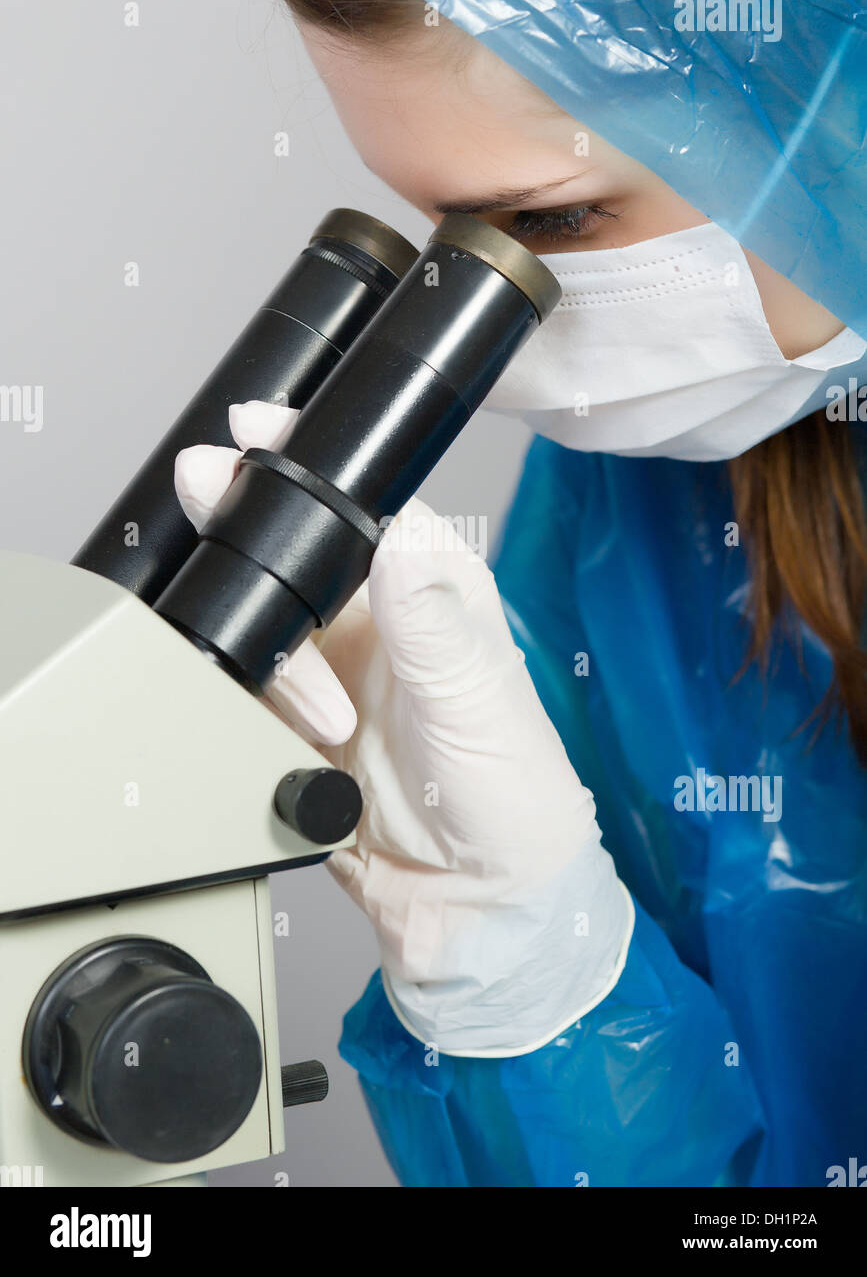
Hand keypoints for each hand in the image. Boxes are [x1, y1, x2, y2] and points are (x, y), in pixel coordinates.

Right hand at [175, 402, 632, 1055]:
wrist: (480, 913)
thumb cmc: (515, 799)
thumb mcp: (479, 701)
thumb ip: (432, 621)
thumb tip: (394, 537)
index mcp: (431, 591)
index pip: (363, 506)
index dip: (306, 469)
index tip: (250, 440)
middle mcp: (377, 624)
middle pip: (293, 557)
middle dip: (256, 549)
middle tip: (214, 521)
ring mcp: (332, 676)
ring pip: (260, 628)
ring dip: (274, 669)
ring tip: (325, 723)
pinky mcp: (296, 732)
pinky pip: (246, 699)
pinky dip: (255, 716)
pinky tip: (297, 746)